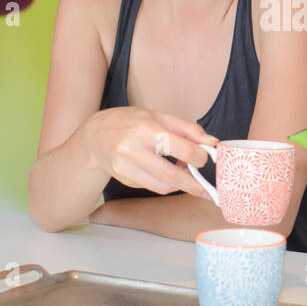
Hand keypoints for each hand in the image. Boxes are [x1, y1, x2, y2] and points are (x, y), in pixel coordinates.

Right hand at [85, 107, 218, 197]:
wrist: (93, 136)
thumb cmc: (129, 122)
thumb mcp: (158, 117)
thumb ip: (187, 130)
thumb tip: (212, 143)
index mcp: (145, 128)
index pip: (181, 148)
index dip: (198, 157)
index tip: (204, 159)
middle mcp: (132, 148)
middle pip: (170, 175)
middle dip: (192, 184)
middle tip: (204, 189)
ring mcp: (125, 166)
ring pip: (161, 186)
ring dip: (178, 185)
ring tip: (185, 177)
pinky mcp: (122, 178)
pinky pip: (150, 186)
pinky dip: (162, 183)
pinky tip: (164, 174)